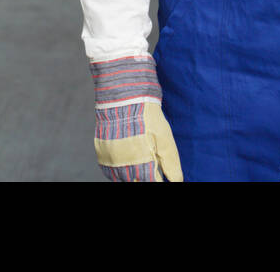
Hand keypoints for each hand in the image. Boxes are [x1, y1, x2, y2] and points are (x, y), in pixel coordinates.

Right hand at [90, 54, 183, 181]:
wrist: (122, 95)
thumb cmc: (147, 116)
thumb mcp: (165, 137)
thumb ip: (171, 164)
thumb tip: (177, 182)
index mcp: (142, 163)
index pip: (153, 184)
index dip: (159, 181)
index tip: (162, 177)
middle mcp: (124, 165)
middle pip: (138, 183)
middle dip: (146, 177)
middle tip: (151, 166)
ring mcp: (110, 161)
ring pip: (124, 180)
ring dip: (133, 175)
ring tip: (140, 159)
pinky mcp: (101, 155)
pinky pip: (111, 172)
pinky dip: (120, 170)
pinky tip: (128, 158)